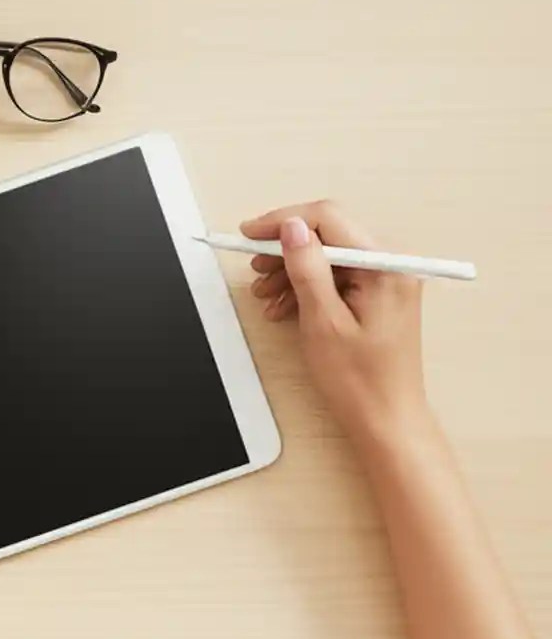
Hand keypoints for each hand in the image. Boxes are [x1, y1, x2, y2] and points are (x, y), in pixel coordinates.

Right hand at [240, 201, 430, 446]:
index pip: (327, 219)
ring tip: (264, 294)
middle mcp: (391, 263)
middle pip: (327, 234)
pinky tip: (283, 307)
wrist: (386, 419)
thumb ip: (307, 268)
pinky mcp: (377, 293)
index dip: (282, 221)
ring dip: (291, 270)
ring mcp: (385, 278)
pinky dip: (306, 286)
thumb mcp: (322, 321)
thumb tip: (291, 228)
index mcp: (384, 265)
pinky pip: (335, 276)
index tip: (248, 233)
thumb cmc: (359, 380)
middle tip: (253, 266)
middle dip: (285, 248)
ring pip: (327, 255)